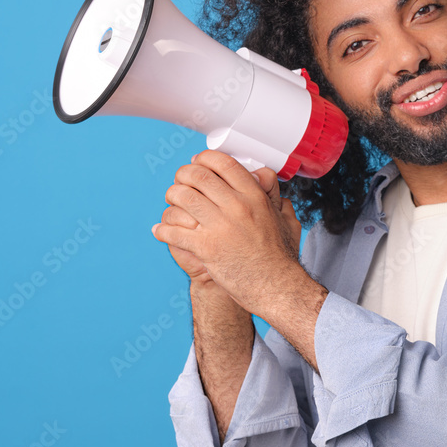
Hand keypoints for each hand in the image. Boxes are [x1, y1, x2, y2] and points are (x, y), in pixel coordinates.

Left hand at [152, 149, 303, 315]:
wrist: (276, 287)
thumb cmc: (282, 258)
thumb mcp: (287, 221)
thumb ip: (277, 199)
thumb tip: (268, 184)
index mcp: (255, 197)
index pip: (224, 164)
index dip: (206, 159)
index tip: (198, 162)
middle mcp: (236, 207)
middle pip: (199, 176)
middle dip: (184, 174)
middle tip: (180, 181)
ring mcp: (220, 226)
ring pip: (183, 198)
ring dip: (172, 197)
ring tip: (171, 203)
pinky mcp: (206, 247)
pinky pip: (174, 231)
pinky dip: (162, 231)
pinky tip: (159, 232)